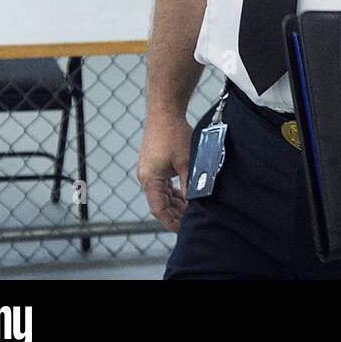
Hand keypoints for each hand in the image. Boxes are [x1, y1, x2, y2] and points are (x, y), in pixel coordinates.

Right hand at [137, 108, 192, 231]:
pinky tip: (185, 196)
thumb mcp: (186, 161)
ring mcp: (150, 170)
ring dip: (175, 202)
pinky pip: (163, 184)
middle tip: (190, 221)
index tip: (181, 229)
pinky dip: (173, 191)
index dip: (170, 221)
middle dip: (175, 213)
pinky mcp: (155, 164)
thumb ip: (189, 183)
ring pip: (162, 193)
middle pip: (160, 202)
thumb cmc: (173, 134)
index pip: (158, 208)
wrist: (165, 112)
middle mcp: (146, 177)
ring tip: (190, 210)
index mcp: (150, 179)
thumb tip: (194, 201)